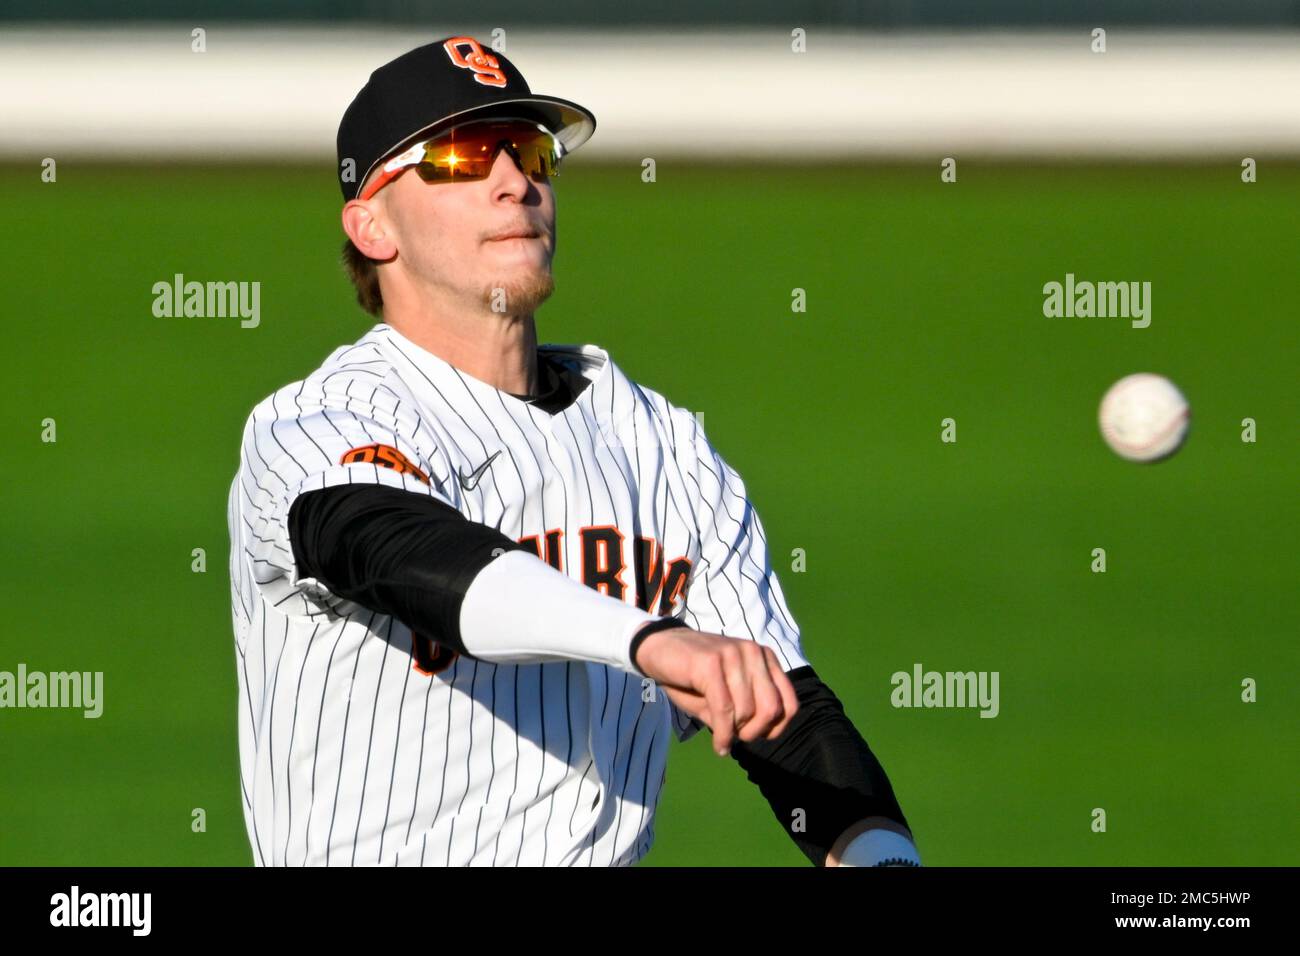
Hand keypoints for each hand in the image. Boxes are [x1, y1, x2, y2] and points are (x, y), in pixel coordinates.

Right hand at [632, 626, 798, 756]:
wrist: (657, 648)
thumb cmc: (692, 675)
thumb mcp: (725, 695)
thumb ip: (748, 710)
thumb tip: (761, 735)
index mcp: (763, 657)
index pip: (789, 703)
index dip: (777, 728)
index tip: (756, 737)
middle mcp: (753, 652)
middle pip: (771, 709)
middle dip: (755, 732)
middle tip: (738, 738)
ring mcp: (732, 654)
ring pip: (746, 711)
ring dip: (733, 733)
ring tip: (720, 734)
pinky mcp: (711, 663)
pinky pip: (724, 710)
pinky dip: (722, 734)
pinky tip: (718, 744)